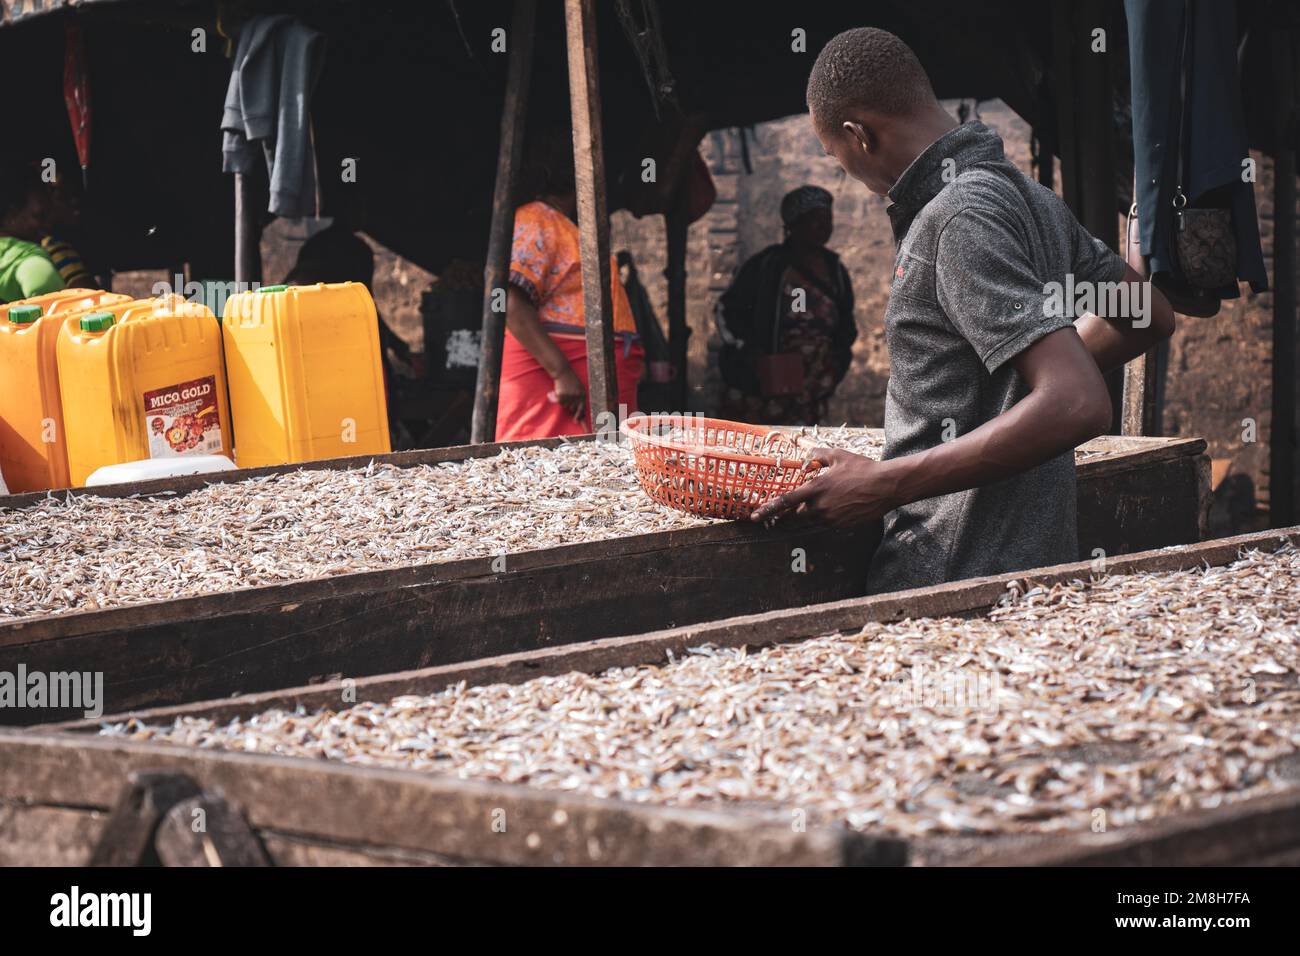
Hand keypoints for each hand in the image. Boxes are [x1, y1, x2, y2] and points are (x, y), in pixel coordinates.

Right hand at [548, 366, 586, 422]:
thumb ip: (580, 398)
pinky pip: (559, 402)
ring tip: (563, 391)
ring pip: (565, 405)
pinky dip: (556, 399)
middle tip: (566, 399)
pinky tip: (556, 392)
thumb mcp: (579, 388)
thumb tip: (579, 413)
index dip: (579, 416)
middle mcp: (577, 397)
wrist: (563, 372)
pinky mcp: (562, 395)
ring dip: (563, 401)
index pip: (582, 409)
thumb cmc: (571, 380)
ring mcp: (569, 396)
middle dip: (569, 407)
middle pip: (573, 409)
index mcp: (583, 395)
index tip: (576, 422)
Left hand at [750, 447, 896, 528]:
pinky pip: (824, 524)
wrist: (886, 486)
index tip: (755, 516)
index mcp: (816, 488)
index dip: (768, 510)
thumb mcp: (838, 455)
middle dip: (785, 517)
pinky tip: (829, 510)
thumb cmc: (862, 468)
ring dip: (802, 518)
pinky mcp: (841, 525)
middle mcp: (821, 506)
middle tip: (778, 516)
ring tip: (803, 512)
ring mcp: (831, 518)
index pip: (785, 501)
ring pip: (808, 522)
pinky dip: (820, 519)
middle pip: (794, 517)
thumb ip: (817, 454)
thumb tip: (805, 455)